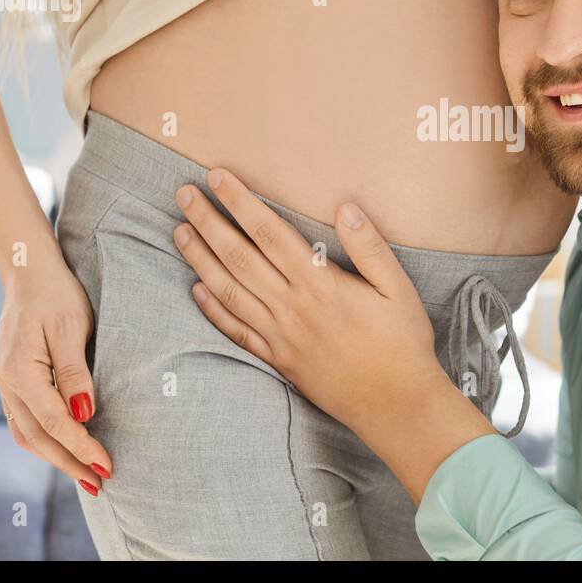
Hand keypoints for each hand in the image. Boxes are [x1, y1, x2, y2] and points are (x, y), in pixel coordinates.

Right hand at [0, 258, 111, 495]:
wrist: (29, 272)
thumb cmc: (56, 294)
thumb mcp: (72, 328)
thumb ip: (76, 373)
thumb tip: (84, 415)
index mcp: (19, 371)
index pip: (53, 422)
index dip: (81, 446)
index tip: (106, 465)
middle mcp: (6, 382)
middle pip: (36, 437)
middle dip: (69, 462)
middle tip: (99, 483)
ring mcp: (4, 382)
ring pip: (26, 433)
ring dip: (55, 457)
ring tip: (85, 474)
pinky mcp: (11, 380)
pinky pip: (24, 420)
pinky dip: (44, 439)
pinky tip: (65, 448)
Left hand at [171, 169, 449, 433]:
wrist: (395, 404)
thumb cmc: (402, 343)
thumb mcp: (398, 289)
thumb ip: (370, 246)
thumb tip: (346, 207)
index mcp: (320, 284)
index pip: (269, 232)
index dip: (241, 202)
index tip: (218, 178)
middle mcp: (291, 307)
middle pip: (239, 257)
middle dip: (209, 222)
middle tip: (185, 194)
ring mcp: (280, 336)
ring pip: (229, 290)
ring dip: (200, 259)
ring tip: (180, 232)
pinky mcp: (277, 359)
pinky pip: (235, 330)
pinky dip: (212, 308)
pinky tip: (196, 289)